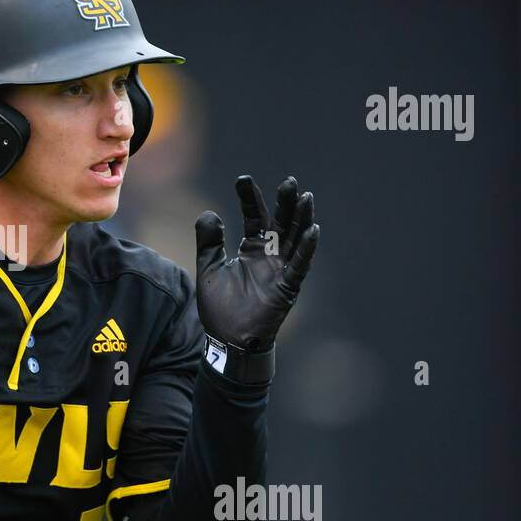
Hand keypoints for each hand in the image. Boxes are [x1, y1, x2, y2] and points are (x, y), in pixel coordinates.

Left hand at [194, 175, 319, 382]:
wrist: (226, 340)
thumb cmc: (220, 308)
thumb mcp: (209, 269)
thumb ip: (209, 242)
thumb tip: (208, 213)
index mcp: (251, 250)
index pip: (255, 218)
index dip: (251, 199)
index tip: (244, 179)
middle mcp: (269, 256)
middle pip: (280, 223)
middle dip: (285, 203)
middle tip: (289, 181)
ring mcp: (280, 271)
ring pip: (294, 240)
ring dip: (301, 219)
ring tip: (305, 197)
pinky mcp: (287, 288)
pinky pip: (299, 265)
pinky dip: (306, 249)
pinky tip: (313, 229)